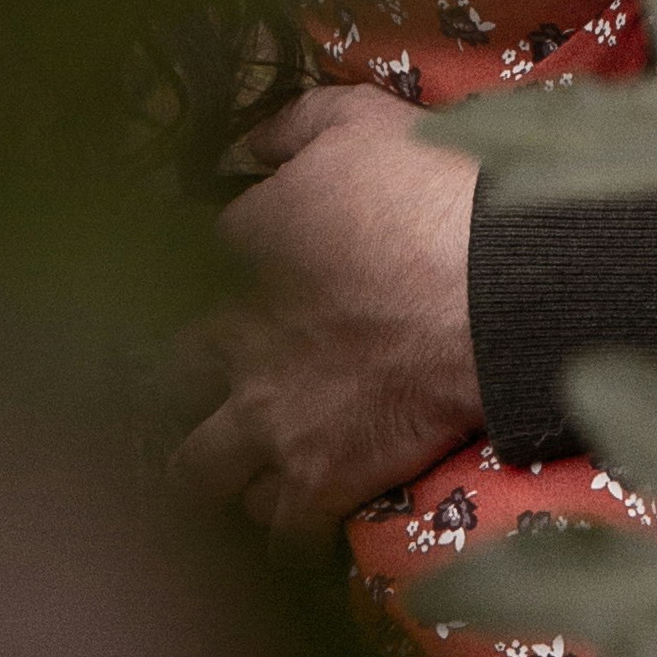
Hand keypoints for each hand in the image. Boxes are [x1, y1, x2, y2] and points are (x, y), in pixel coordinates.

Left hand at [176, 81, 482, 530]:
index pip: (183, 263)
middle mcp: (235, 343)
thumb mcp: (357, 120)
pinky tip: (290, 523)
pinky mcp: (317, 482)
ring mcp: (271, 421)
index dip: (202, 273)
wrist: (491, 285)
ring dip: (213, 469)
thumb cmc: (427, 190)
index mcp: (239, 251)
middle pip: (164, 381)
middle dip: (178, 385)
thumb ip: (290, 128)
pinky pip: (272, 535)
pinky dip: (278, 532)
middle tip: (206, 386)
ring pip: (195, 473)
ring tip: (232, 470)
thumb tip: (245, 147)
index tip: (221, 280)